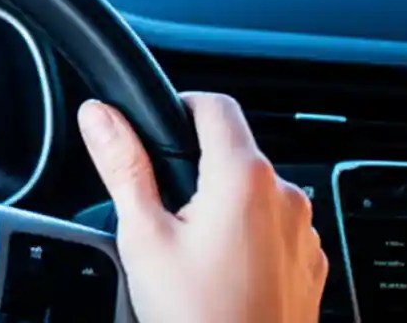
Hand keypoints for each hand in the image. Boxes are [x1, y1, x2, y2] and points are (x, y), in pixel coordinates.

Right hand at [77, 92, 326, 322]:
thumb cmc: (197, 317)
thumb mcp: (143, 235)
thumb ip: (122, 165)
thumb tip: (98, 115)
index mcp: (243, 178)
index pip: (215, 105)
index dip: (179, 106)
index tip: (157, 132)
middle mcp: (285, 196)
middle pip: (232, 151)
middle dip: (194, 170)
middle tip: (161, 214)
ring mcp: (303, 232)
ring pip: (252, 193)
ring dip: (221, 205)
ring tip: (189, 253)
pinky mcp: (308, 262)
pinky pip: (273, 228)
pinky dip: (245, 237)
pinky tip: (218, 273)